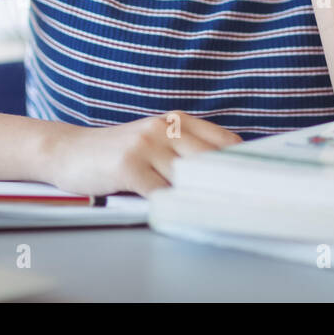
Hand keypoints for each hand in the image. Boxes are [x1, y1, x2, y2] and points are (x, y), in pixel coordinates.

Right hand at [44, 111, 242, 196]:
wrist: (69, 150)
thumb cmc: (116, 152)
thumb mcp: (155, 141)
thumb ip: (186, 152)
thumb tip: (227, 175)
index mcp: (177, 121)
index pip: (224, 141)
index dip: (246, 163)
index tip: (264, 182)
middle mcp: (165, 128)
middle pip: (212, 158)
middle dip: (232, 182)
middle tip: (255, 202)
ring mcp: (146, 145)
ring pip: (189, 175)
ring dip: (205, 196)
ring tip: (226, 211)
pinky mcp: (129, 166)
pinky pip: (160, 191)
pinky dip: (174, 204)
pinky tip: (184, 213)